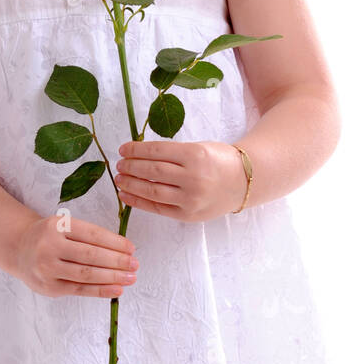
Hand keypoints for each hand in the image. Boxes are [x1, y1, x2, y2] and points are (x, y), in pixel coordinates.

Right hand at [12, 212, 139, 297]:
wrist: (19, 249)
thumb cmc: (49, 236)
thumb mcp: (63, 225)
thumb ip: (87, 235)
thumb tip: (123, 250)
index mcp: (57, 225)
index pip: (92, 235)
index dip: (114, 242)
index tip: (131, 248)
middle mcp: (49, 246)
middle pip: (90, 255)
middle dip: (117, 261)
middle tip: (135, 264)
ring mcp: (48, 268)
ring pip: (86, 274)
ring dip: (112, 277)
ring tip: (130, 277)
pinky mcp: (49, 287)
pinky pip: (79, 289)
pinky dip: (100, 291)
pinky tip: (116, 290)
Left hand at [115, 139, 245, 222]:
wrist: (243, 182)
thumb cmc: (218, 161)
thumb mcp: (198, 147)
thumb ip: (172, 152)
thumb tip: (137, 154)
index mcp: (195, 155)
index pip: (157, 151)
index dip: (135, 150)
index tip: (122, 149)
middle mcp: (193, 177)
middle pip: (152, 171)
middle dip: (130, 167)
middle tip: (119, 164)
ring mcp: (191, 199)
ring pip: (152, 190)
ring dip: (131, 184)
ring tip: (119, 179)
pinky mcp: (188, 215)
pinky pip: (158, 208)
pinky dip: (139, 202)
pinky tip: (126, 195)